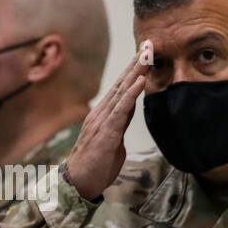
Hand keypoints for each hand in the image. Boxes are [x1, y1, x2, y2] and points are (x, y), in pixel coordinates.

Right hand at [64, 41, 150, 199]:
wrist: (78, 183)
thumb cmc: (96, 164)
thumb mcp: (114, 140)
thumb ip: (120, 123)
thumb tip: (130, 109)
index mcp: (104, 114)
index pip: (122, 88)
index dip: (134, 70)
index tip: (145, 54)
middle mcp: (102, 112)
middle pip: (122, 83)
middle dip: (136, 63)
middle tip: (148, 44)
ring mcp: (103, 121)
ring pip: (122, 92)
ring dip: (135, 72)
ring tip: (146, 56)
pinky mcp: (106, 133)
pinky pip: (121, 110)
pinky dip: (131, 95)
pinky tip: (140, 82)